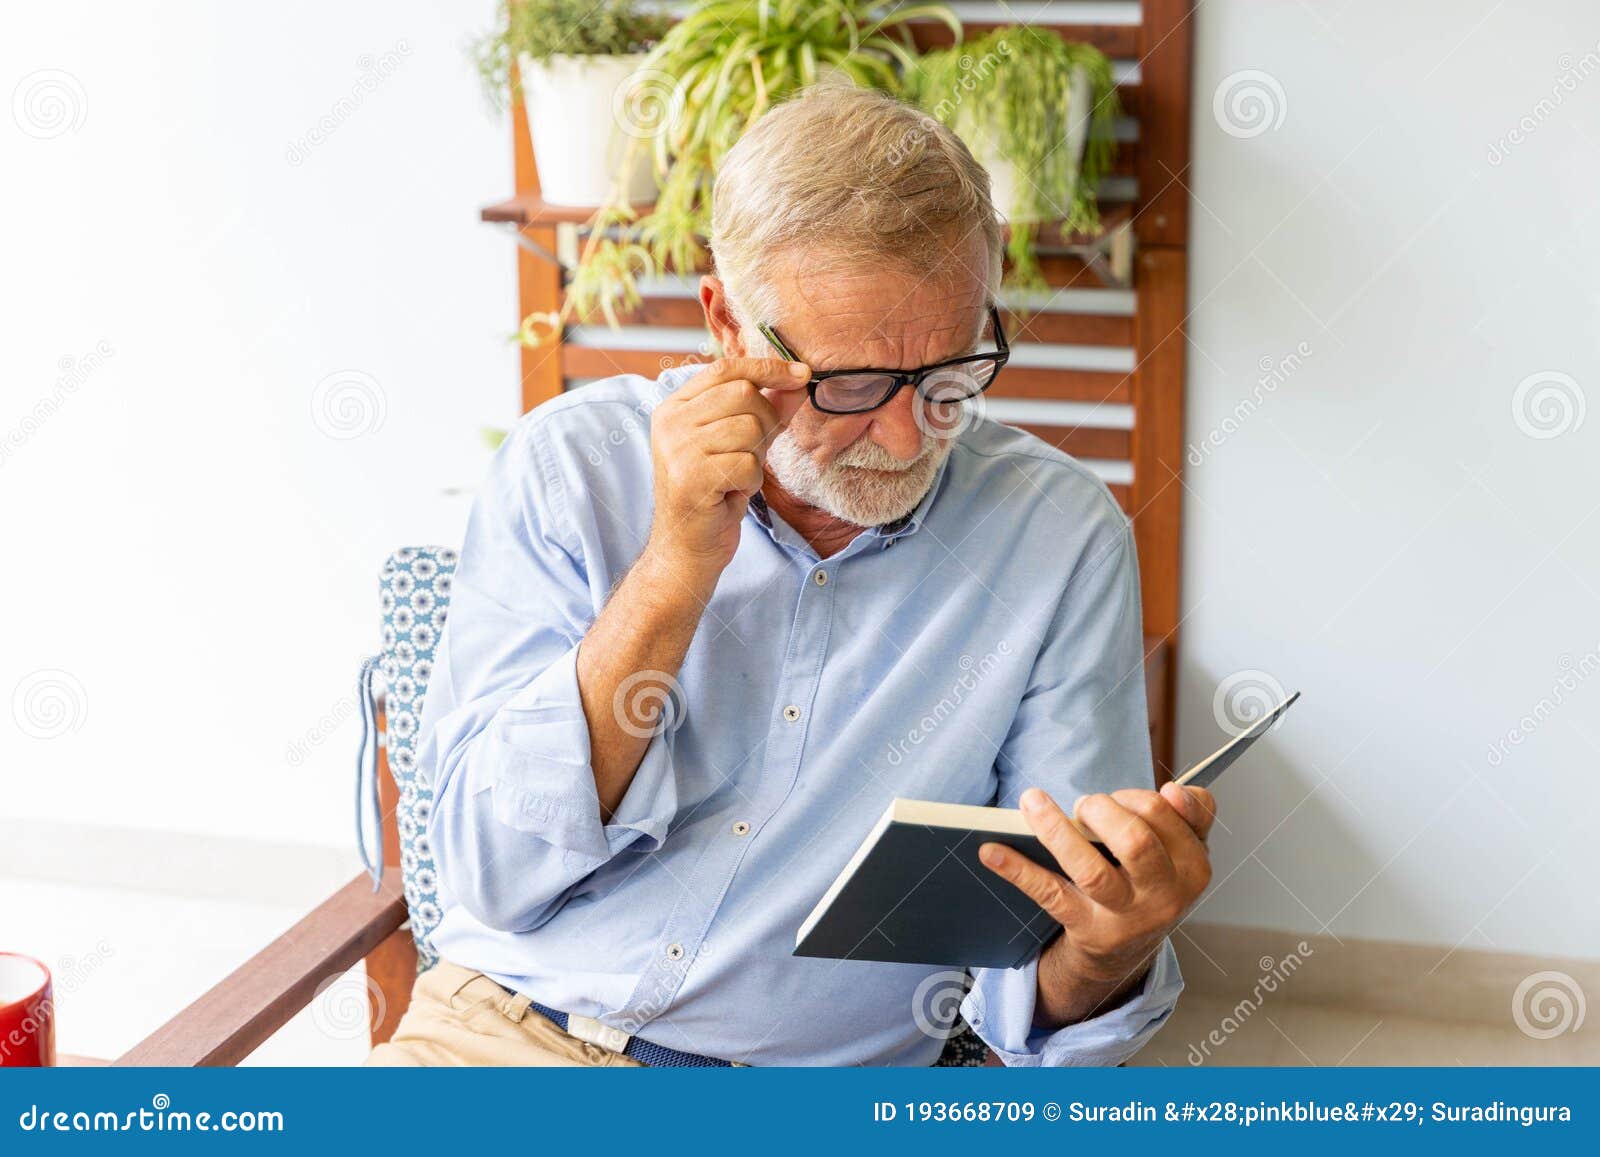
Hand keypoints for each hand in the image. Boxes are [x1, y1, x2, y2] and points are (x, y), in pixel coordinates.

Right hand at [643, 357, 809, 589]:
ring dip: (756, 458)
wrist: (687, 549)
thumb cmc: (714, 495)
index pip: (725, 369)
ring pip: (749, 428)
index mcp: (675, 407)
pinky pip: (748, 464)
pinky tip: (731, 495)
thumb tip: (799, 380)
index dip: (767, 368)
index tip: (802, 374)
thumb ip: (765, 410)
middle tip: (751, 453)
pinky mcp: (691, 477)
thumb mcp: (739, 444)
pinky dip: (751, 482)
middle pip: (743, 394)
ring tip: (735, 477)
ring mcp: (677, 449)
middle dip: (764, 423)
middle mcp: (670, 422)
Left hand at [979, 783, 1215, 1027]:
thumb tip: (1176, 789)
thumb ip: (1192, 814)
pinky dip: (1017, 871)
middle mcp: (1163, 896)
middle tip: (1084, 805)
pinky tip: (991, 852)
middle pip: (1135, 841)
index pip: (1163, 814)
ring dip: (1056, 831)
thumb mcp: (1183, 851)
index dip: (1133, 795)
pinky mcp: (1087, 931)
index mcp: (1192, 868)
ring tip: (1031, 802)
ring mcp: (1125, 917)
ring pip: (1091, 870)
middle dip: (1102, 810)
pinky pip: (1050, 895)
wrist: (1125, 950)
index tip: (1116, 797)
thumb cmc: (1150, 882)